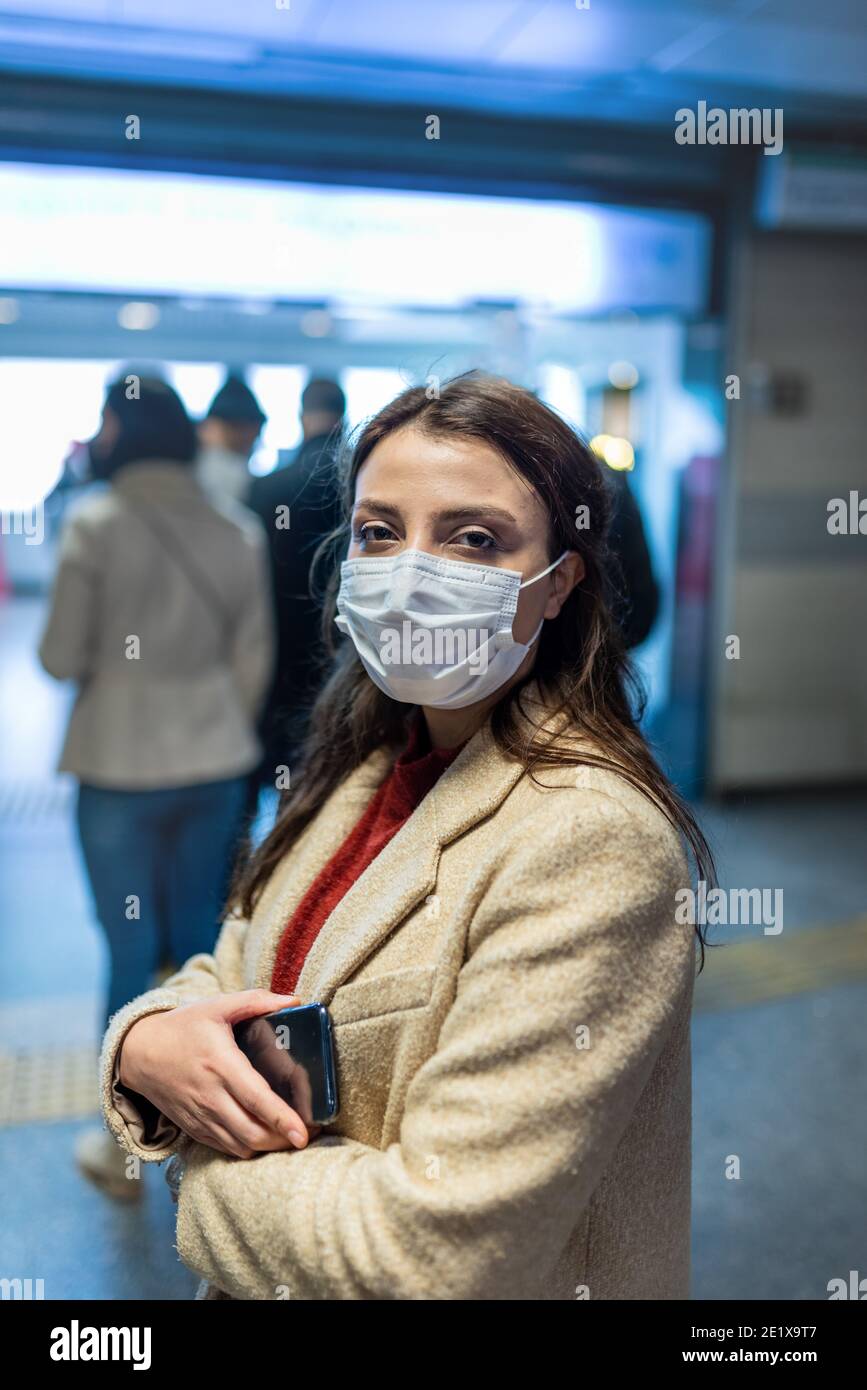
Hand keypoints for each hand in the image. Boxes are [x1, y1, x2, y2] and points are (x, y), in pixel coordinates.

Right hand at [118, 990, 323, 1158]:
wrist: (139, 1053)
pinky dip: (249, 1148)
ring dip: (269, 1147)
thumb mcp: (217, 1006)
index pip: (256, 1099)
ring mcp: (200, 1116)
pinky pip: (227, 1148)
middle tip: (308, 1133)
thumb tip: (295, 1000)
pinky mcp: (194, 1128)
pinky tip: (264, 1137)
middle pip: (252, 1132)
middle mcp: (210, 1096)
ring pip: (241, 1146)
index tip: (303, 1132)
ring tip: (291, 1136)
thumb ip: (256, 1001)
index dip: (282, 1119)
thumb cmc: (183, 1027)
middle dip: (284, 1139)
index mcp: (220, 1064)